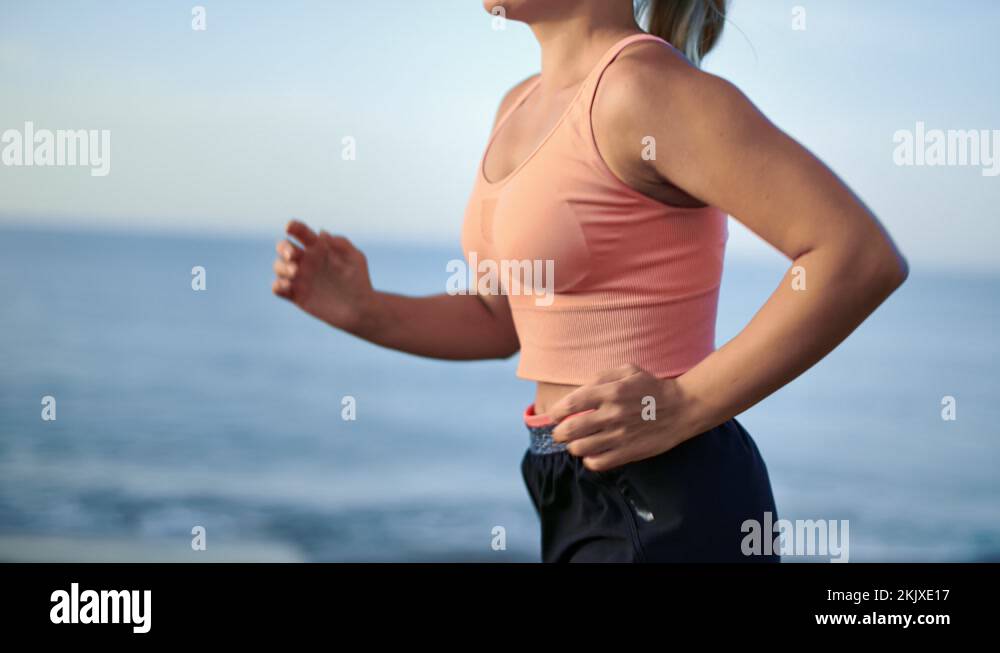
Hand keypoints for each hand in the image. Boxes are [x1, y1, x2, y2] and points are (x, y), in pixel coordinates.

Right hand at [272, 220, 377, 332]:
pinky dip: (277, 285)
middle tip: (293, 255)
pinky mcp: (296, 295)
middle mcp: (306, 261)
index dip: (294, 227)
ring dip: (282, 267)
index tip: (290, 227)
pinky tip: (288, 286)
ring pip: (278, 266)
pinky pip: (277, 288)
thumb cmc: (359, 280)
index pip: (302, 233)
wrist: (360, 308)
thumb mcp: (355, 258)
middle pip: (283, 247)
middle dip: (283, 247)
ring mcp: (299, 278)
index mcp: (318, 248)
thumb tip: (321, 233)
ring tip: (295, 272)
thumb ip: (341, 243)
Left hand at [546, 364, 702, 471]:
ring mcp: (620, 435)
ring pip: (581, 448)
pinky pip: (598, 463)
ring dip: (573, 447)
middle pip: (571, 429)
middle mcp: (612, 414)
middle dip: (559, 433)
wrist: (682, 408)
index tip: (554, 416)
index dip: (556, 412)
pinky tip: (592, 454)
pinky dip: (589, 461)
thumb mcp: (628, 370)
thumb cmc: (652, 387)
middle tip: (560, 433)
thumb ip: (601, 377)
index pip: (571, 404)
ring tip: (576, 444)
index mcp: (610, 391)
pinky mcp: (629, 452)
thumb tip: (578, 392)